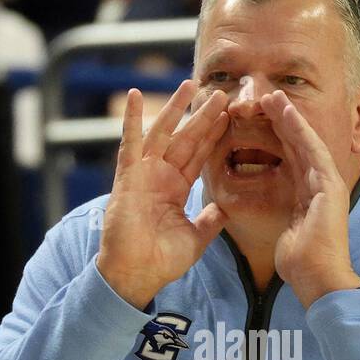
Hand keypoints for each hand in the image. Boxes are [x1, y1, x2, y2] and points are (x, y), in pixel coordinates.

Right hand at [97, 81, 229, 308]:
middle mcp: (161, 176)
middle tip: (223, 94)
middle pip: (186, 139)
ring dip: (176, 109)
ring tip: (190, 85)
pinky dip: (132, 120)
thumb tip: (225, 209)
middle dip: (203, 117)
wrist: (137, 274)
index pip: (199, 155)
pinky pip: (130, 143)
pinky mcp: (128, 177)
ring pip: (163, 134)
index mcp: (177, 189)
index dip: (214, 136)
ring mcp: (144, 174)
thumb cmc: (161, 261)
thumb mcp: (196, 238)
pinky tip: (135, 96)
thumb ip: (210, 221)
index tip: (230, 117)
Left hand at [260, 90, 359, 307]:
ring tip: (273, 96)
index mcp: (311, 197)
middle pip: (300, 146)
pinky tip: (286, 113)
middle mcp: (322, 187)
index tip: (263, 119)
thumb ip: (288, 223)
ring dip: (290, 118)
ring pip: (306, 142)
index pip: (293, 159)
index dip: (279, 137)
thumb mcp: (288, 236)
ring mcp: (328, 185)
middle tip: (266, 97)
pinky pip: (312, 151)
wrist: (319, 279)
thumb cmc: (302, 266)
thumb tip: (284, 227)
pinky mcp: (330, 186)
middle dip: (283, 121)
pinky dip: (300, 131)